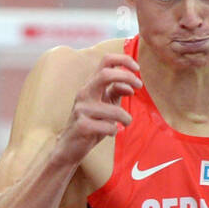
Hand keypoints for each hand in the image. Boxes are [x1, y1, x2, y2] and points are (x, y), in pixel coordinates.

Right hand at [52, 53, 142, 167]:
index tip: (137, 69)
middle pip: (105, 75)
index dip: (123, 60)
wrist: (69, 147)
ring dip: (126, 117)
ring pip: (114, 110)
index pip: (105, 61)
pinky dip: (114, 131)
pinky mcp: (82, 126)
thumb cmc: (90, 124)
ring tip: (126, 123)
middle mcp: (84, 93)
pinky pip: (108, 127)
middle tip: (139, 86)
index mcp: (91, 85)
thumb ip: (116, 94)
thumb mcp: (105, 105)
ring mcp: (81, 109)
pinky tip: (110, 133)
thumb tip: (131, 86)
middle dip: (126, 78)